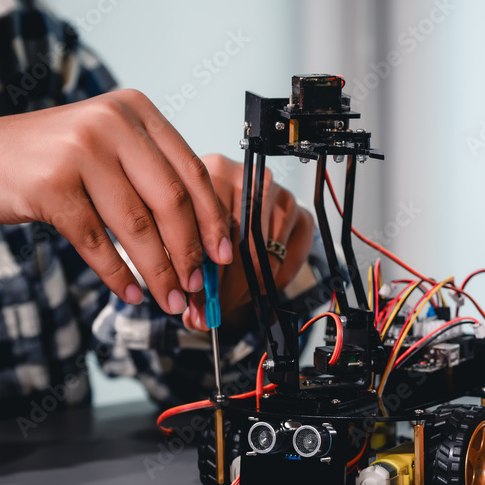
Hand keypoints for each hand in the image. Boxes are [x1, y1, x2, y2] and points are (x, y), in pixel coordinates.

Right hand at [0, 89, 231, 312]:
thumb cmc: (52, 159)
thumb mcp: (109, 149)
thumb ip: (153, 177)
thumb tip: (205, 237)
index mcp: (136, 110)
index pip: (192, 170)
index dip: (213, 218)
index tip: (224, 254)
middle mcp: (111, 123)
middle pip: (171, 200)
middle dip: (189, 251)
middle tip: (196, 286)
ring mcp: (79, 152)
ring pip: (136, 226)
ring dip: (158, 271)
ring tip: (170, 299)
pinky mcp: (50, 186)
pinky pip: (97, 242)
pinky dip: (118, 275)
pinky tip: (132, 294)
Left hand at [183, 155, 313, 331]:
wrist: (231, 197)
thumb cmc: (204, 213)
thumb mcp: (182, 229)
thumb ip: (182, 264)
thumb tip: (194, 313)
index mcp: (215, 171)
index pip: (211, 227)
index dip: (204, 271)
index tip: (197, 301)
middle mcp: (251, 179)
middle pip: (241, 244)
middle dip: (225, 287)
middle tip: (214, 309)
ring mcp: (280, 196)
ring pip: (265, 256)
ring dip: (247, 287)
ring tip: (231, 299)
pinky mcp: (302, 214)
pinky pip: (289, 260)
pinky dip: (272, 281)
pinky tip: (255, 285)